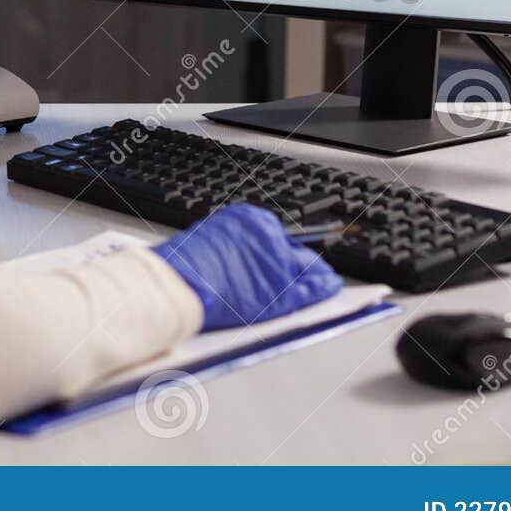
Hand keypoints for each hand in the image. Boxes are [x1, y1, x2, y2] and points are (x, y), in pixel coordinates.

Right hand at [152, 204, 341, 331]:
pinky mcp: (282, 291)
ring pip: (305, 268)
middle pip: (293, 251)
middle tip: (309, 268)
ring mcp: (278, 263)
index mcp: (249, 220)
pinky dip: (323, 287)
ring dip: (314, 274)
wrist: (179, 284)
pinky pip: (311, 288)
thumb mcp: (211, 240)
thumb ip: (234, 245)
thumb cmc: (186, 266)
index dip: (283, 249)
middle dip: (300, 261)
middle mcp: (268, 236)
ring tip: (325, 279)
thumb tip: (243, 258)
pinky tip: (331, 286)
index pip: (277, 234)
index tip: (287, 254)